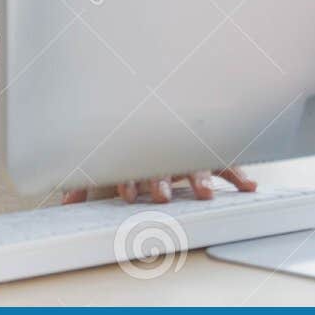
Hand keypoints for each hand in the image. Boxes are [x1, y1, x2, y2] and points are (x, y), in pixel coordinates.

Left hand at [60, 167, 256, 204]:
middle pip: (164, 166)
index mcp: (139, 155)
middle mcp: (164, 152)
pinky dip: (238, 176)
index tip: (128, 194)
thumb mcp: (108, 166)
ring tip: (206, 194)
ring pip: (195, 164)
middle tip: (161, 195)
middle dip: (162, 180)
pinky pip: (226, 163)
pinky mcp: (208, 155)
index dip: (131, 181)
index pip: (134, 168)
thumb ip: (86, 184)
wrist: (157, 108)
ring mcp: (187, 153)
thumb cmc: (130, 148)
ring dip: (200, 178)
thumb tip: (65, 205)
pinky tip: (249, 187)